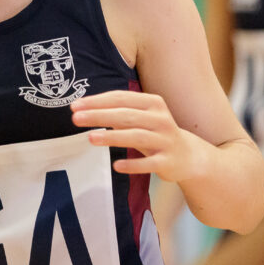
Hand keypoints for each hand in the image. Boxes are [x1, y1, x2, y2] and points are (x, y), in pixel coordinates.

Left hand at [70, 90, 203, 182]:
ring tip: (90, 138)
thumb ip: (118, 112)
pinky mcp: (167, 161)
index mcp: (153, 103)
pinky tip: (116, 166)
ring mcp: (165, 140)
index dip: (97, 101)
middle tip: (76, 118)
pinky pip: (148, 163)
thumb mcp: (141, 118)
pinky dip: (133, 164)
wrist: (188, 156)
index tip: (75, 106)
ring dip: (112, 137)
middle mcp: (161, 119)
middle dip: (99, 116)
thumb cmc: (156, 133)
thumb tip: (85, 109)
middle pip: (126, 115)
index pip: (121, 98)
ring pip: (137, 136)